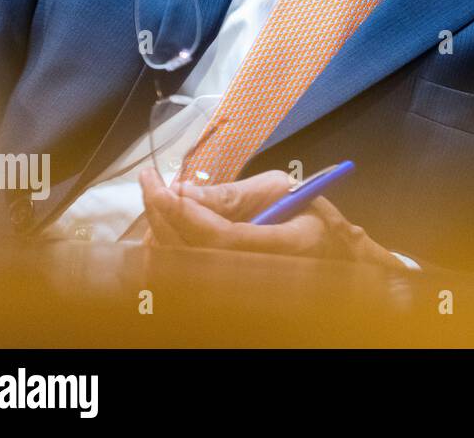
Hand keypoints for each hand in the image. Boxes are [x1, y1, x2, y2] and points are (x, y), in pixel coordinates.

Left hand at [138, 166, 405, 267]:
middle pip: (193, 254)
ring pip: (181, 268)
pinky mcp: (221, 292)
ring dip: (159, 231)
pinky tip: (164, 227)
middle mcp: (261, 276)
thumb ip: (235, 193)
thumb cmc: (305, 215)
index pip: (223, 238)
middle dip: (162, 215)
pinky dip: (163, 251)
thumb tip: (184, 190)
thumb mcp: (282, 189)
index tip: (165, 186)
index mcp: (287, 247)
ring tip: (159, 198)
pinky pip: (180, 277)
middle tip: (150, 181)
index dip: (189, 214)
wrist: (323, 250)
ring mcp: (239, 289)